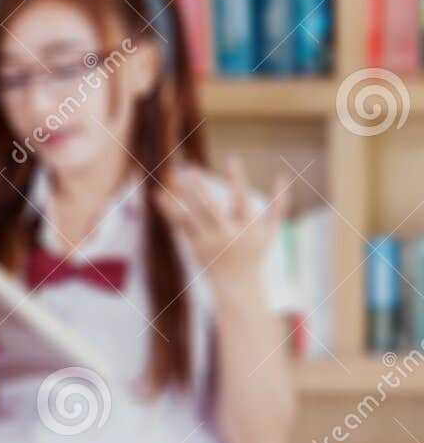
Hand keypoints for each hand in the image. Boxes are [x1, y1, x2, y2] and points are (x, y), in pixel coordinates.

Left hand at [155, 157, 289, 294]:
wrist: (237, 286)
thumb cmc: (255, 254)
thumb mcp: (271, 232)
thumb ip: (278, 205)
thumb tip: (283, 176)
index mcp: (245, 228)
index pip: (241, 198)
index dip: (237, 178)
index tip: (232, 156)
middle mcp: (225, 234)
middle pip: (210, 208)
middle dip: (200, 189)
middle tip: (189, 169)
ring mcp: (207, 241)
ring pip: (189, 217)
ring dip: (177, 198)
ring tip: (167, 179)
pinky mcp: (193, 246)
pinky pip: (179, 225)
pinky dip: (168, 210)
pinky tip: (158, 194)